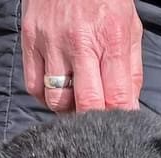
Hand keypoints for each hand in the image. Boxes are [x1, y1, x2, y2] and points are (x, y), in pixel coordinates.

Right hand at [21, 0, 142, 112]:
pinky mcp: (29, 39)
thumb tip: (129, 108)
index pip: (116, 97)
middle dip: (94, 120)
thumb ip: (132, 71)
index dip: (118, 119)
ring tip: (77, 100)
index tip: (118, 126)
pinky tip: (58, 88)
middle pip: (86, 104)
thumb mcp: (130, 28)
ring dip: (68, 109)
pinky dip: (45, 96)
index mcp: (110, 38)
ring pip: (56, 100)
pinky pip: (34, 86)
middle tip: (97, 119)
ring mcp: (50, 41)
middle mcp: (79, 42)